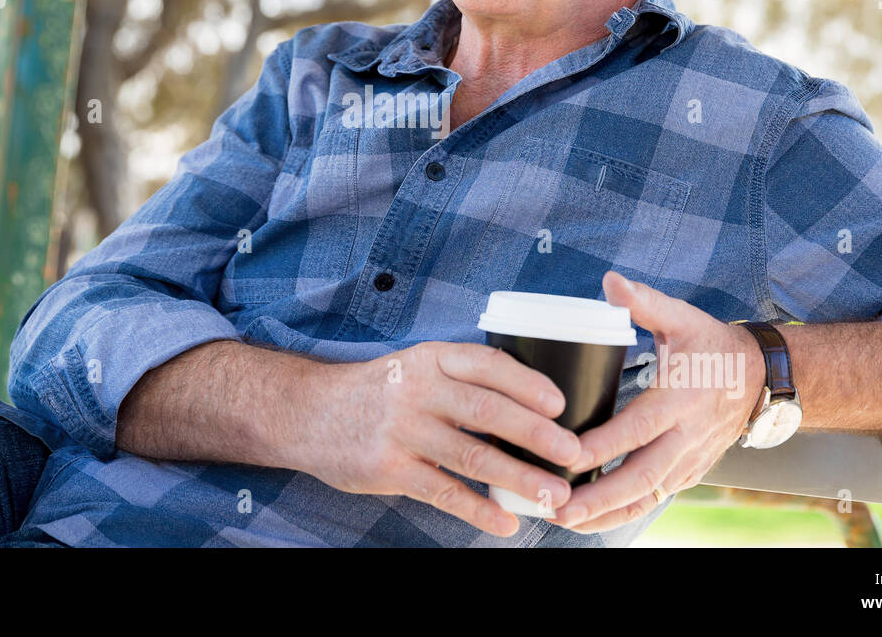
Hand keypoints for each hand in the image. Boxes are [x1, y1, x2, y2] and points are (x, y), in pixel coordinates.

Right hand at [296, 341, 583, 536]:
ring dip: (518, 478)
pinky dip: (478, 509)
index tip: (562, 404)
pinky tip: (506, 523)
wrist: (308, 412)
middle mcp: (418, 389)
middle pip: (487, 410)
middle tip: (573, 452)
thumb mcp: (416, 366)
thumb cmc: (378, 391)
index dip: (528, 384)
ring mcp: (402, 429)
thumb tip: (530, 402)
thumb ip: (462, 378)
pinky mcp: (389, 467)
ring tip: (554, 495)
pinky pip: (443, 492)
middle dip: (536, 434)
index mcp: (431, 358)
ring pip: (472, 455)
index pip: (488, 365)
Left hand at [548, 270, 764, 533]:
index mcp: (679, 399)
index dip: (601, 445)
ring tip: (563, 520)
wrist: (761, 377)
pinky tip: (589, 518)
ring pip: (646, 497)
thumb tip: (610, 281)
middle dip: (597, 498)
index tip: (564, 455)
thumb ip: (644, 301)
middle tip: (556, 507)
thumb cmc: (713, 345)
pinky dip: (622, 512)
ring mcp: (689, 460)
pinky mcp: (688, 472)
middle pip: (640, 477)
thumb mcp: (682, 316)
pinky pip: (654, 498)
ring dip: (606, 514)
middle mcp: (685, 437)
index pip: (636, 429)